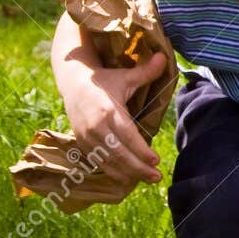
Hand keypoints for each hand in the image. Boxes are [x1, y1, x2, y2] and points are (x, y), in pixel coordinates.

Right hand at [58, 50, 166, 187]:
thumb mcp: (125, 76)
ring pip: (108, 161)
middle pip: (118, 153)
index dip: (141, 151)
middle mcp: (95, 126)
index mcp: (108, 110)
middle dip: (138, 168)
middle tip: (157, 177)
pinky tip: (127, 179)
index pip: (127, 136)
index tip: (156, 161)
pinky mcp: (81, 143)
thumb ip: (146, 71)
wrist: (73, 83)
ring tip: (147, 179)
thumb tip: (165, 58)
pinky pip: (97, 162)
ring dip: (127, 173)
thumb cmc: (104, 80)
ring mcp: (86, 137)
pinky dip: (112, 172)